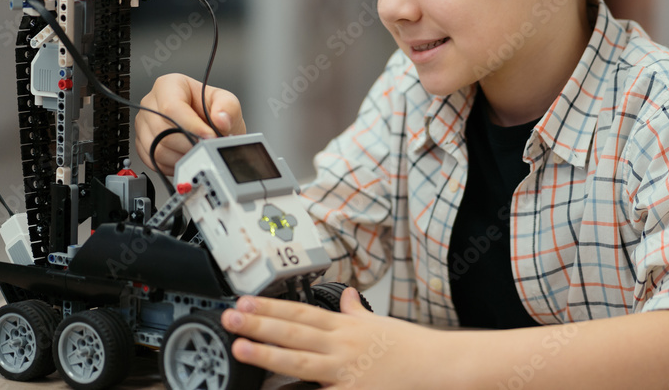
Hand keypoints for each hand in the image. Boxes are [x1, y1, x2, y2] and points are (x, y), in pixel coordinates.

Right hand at [134, 73, 245, 174]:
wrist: (209, 126)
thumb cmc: (213, 111)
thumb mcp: (227, 102)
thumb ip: (228, 107)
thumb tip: (221, 119)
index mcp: (169, 85)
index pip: (171, 107)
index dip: (191, 126)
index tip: (209, 137)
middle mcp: (151, 104)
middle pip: (163, 130)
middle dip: (189, 143)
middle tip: (207, 147)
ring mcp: (144, 125)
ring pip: (157, 149)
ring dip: (183, 156)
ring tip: (200, 151)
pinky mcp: (143, 145)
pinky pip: (154, 162)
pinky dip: (174, 165)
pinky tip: (188, 157)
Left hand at [222, 288, 445, 388]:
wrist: (436, 366)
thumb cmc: (409, 346)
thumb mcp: (378, 321)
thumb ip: (353, 311)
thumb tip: (343, 295)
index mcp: (345, 327)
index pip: (301, 313)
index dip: (271, 307)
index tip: (245, 301)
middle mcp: (342, 347)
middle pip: (294, 334)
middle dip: (260, 325)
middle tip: (231, 317)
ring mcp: (346, 373)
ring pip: (301, 363)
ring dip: (269, 354)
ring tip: (241, 347)